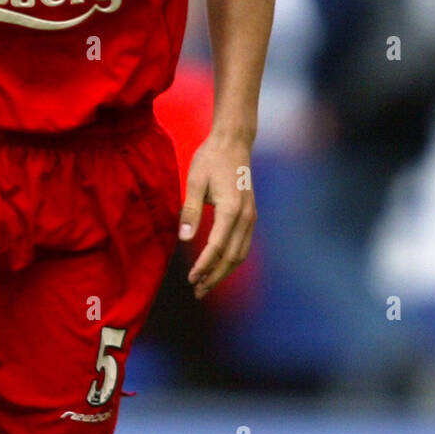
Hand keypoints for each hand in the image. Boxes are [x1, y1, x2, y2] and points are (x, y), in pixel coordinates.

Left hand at [180, 133, 256, 299]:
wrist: (233, 142)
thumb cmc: (211, 159)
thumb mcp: (195, 181)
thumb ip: (190, 211)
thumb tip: (183, 238)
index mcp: (232, 209)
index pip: (218, 246)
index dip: (204, 265)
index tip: (191, 279)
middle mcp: (246, 216)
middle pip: (233, 256)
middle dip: (215, 276)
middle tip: (197, 291)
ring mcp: (251, 216)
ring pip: (241, 253)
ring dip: (224, 271)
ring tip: (205, 284)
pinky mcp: (250, 214)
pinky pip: (243, 244)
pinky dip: (231, 259)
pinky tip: (217, 265)